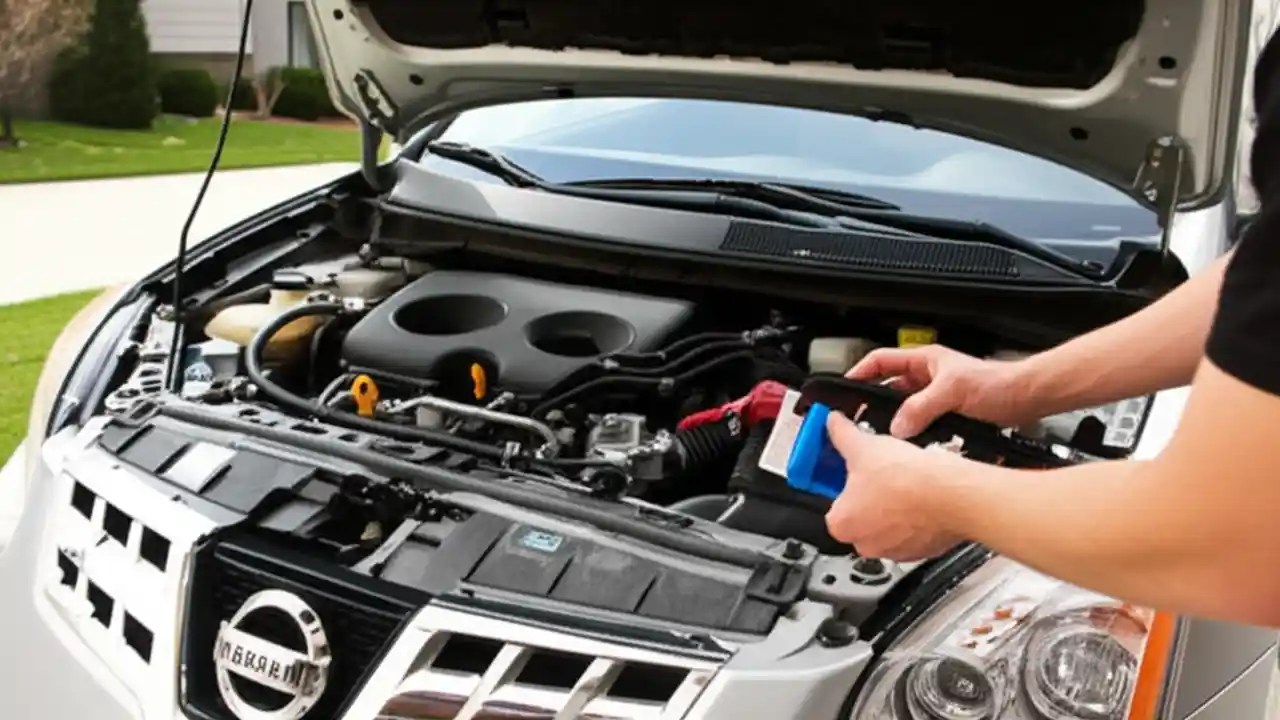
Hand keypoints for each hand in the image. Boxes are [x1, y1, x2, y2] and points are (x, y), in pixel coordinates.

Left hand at [823, 410, 968, 559]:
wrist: (953, 495)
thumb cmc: (907, 479)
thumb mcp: (865, 445)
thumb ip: (842, 434)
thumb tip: (833, 423)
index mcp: (841, 523)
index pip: (833, 499)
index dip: (845, 478)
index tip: (853, 466)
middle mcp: (864, 544)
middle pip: (861, 513)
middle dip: (870, 492)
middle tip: (881, 469)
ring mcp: (895, 550)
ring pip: (888, 523)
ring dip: (894, 504)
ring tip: (904, 479)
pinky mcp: (922, 550)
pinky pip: (914, 531)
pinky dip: (917, 515)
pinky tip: (922, 494)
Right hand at [846, 344, 1032, 437]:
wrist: (1026, 399)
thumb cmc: (997, 383)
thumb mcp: (954, 390)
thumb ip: (923, 406)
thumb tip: (898, 425)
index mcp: (923, 360)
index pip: (880, 361)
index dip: (859, 371)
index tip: (844, 386)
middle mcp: (926, 378)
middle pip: (887, 388)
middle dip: (872, 403)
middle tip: (857, 418)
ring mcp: (935, 397)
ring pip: (903, 409)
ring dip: (894, 422)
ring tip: (882, 436)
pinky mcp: (946, 415)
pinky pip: (919, 425)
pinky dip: (912, 435)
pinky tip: (910, 446)